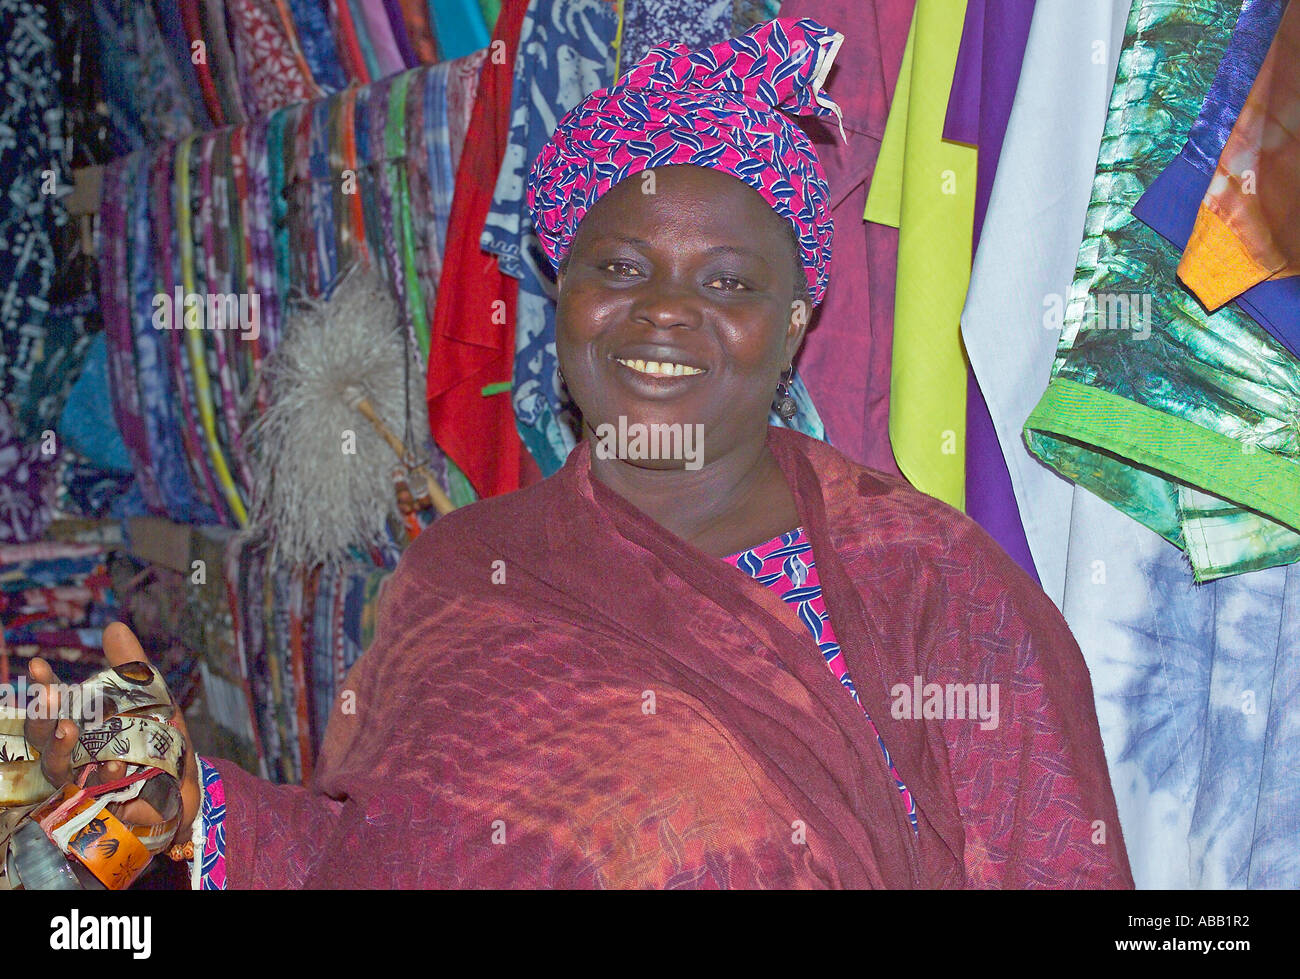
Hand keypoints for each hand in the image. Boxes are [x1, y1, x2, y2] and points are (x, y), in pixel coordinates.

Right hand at [23, 622, 201, 849]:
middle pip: (45, 735)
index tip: (38, 664)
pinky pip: (96, 791)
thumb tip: (114, 626)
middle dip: (44, 714)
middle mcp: (73, 752)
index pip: (54, 704)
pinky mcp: (104, 802)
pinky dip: (104, 773)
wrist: (185, 782)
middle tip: (49, 695)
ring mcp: (84, 778)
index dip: (44, 686)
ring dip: (61, 747)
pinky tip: (113, 760)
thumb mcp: (151, 698)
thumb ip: (131, 666)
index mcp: (81, 724)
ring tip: (68, 727)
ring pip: (59, 766)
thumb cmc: (158, 739)